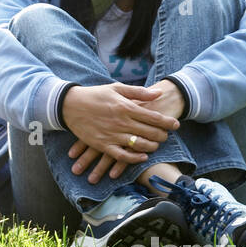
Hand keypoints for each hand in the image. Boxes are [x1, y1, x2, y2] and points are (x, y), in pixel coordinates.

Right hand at [62, 82, 181, 182]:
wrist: (70, 105)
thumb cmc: (95, 95)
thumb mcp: (116, 88)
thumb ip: (138, 92)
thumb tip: (158, 93)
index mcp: (126, 107)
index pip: (154, 117)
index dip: (167, 122)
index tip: (175, 125)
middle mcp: (121, 122)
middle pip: (150, 132)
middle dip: (162, 135)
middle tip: (166, 135)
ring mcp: (112, 135)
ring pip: (139, 145)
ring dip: (152, 146)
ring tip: (155, 145)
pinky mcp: (103, 145)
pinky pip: (122, 155)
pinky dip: (135, 158)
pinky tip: (142, 157)